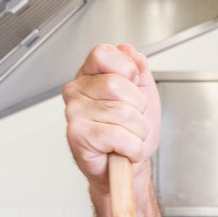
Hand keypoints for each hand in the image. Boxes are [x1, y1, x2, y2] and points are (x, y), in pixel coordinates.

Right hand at [62, 43, 161, 193]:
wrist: (128, 166)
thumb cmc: (131, 132)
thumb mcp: (143, 92)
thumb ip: (138, 67)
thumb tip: (128, 50)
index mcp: (90, 75)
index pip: (103, 54)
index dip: (126, 69)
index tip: (132, 87)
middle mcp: (77, 91)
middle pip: (117, 84)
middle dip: (138, 108)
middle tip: (132, 121)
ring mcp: (74, 113)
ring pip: (123, 113)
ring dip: (138, 131)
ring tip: (129, 138)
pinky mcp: (78, 135)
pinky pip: (118, 135)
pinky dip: (132, 148)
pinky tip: (125, 150)